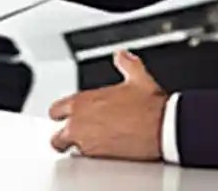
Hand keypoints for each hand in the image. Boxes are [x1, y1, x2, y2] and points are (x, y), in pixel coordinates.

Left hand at [49, 50, 167, 160]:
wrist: (162, 128)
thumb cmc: (149, 105)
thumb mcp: (138, 78)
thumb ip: (126, 64)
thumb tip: (122, 55)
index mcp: (83, 101)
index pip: (55, 110)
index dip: (61, 114)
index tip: (68, 116)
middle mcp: (79, 122)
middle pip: (55, 136)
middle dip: (63, 137)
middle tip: (75, 136)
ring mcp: (86, 142)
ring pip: (69, 150)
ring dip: (78, 148)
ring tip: (93, 145)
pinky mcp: (98, 159)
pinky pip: (86, 161)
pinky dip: (92, 157)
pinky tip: (105, 153)